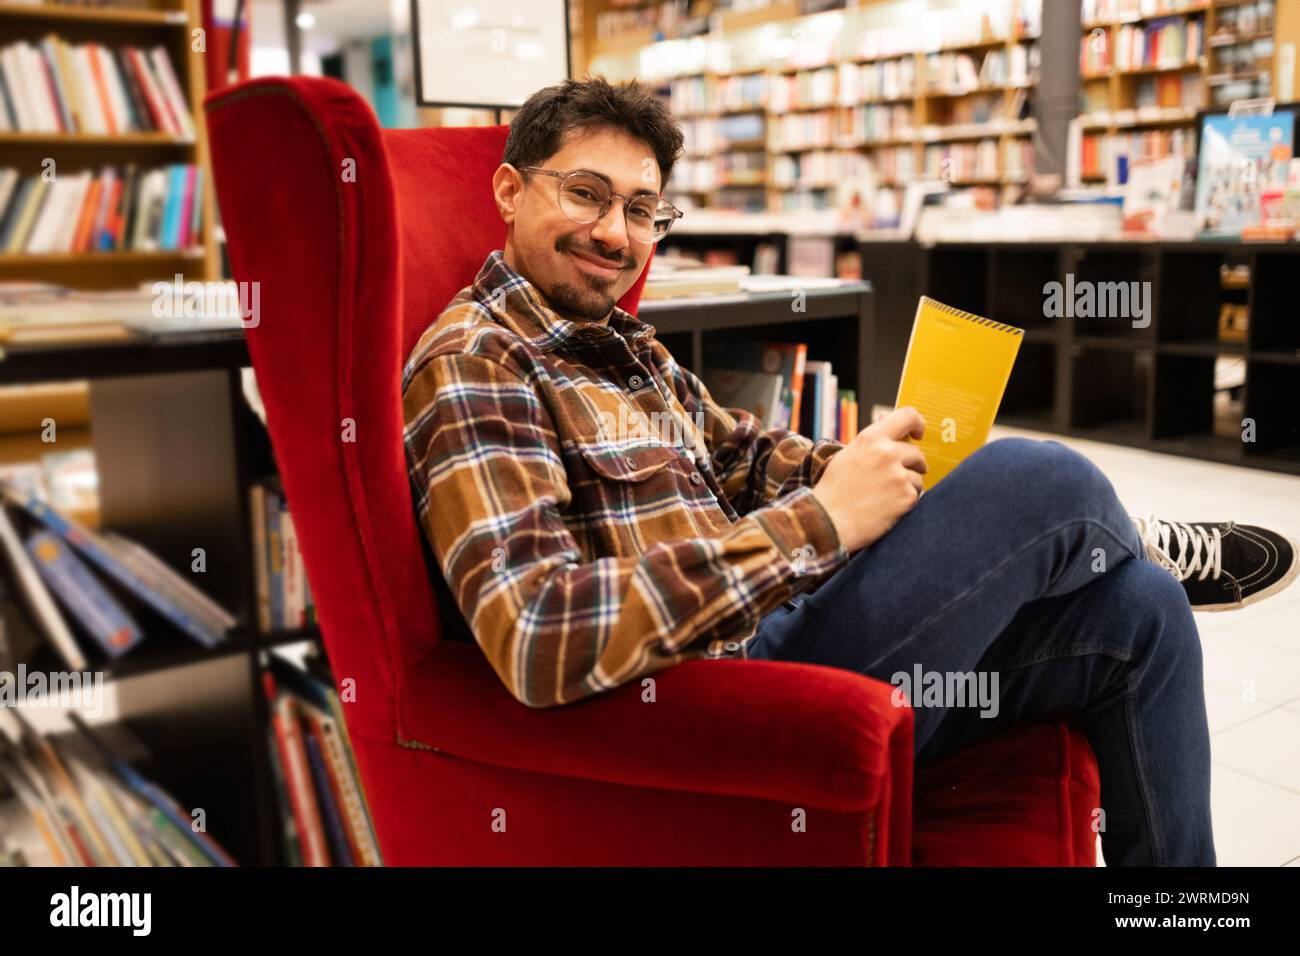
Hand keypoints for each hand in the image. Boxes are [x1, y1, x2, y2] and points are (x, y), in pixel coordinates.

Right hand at [810, 406, 926, 552]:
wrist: (828, 522)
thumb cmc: (835, 490)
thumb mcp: (848, 455)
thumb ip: (872, 442)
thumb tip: (888, 424)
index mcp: (871, 438)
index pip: (907, 416)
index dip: (917, 424)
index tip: (918, 435)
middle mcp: (887, 453)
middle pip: (916, 453)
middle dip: (912, 465)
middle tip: (896, 479)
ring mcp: (899, 475)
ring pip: (917, 477)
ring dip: (907, 486)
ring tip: (883, 497)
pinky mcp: (906, 497)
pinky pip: (916, 495)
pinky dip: (905, 503)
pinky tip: (885, 507)